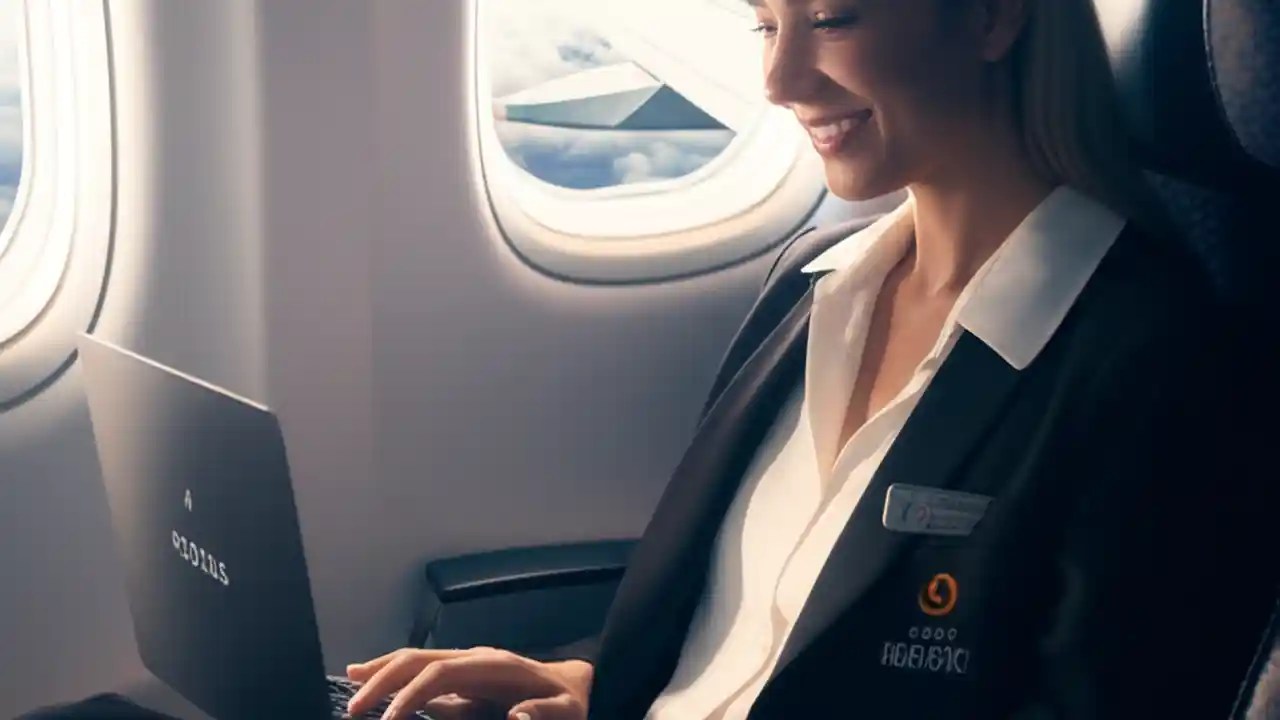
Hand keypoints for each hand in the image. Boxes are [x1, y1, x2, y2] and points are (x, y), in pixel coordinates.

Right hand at [344, 646, 592, 719]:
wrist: (576, 684)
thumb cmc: (569, 702)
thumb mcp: (567, 712)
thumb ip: (544, 714)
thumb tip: (517, 717)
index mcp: (495, 665)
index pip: (442, 673)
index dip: (412, 694)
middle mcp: (476, 657)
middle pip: (420, 659)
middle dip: (384, 679)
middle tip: (354, 707)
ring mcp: (467, 661)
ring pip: (416, 658)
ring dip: (382, 670)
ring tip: (350, 683)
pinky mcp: (463, 672)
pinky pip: (422, 669)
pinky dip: (394, 672)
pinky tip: (370, 677)